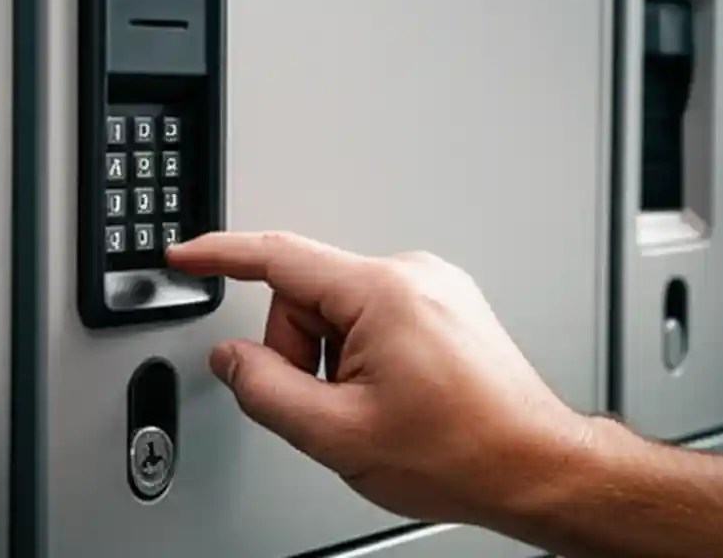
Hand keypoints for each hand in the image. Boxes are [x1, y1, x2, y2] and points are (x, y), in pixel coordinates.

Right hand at [166, 231, 593, 525]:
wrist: (536, 467)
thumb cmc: (463, 452)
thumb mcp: (338, 433)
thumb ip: (265, 390)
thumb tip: (231, 359)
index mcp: (382, 292)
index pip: (278, 256)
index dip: (220, 255)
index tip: (185, 255)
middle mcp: (410, 274)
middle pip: (306, 295)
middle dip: (299, 352)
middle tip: (330, 405)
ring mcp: (432, 286)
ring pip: (337, 311)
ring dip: (333, 360)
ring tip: (372, 407)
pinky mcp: (443, 304)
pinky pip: (371, 317)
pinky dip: (360, 355)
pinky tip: (390, 395)